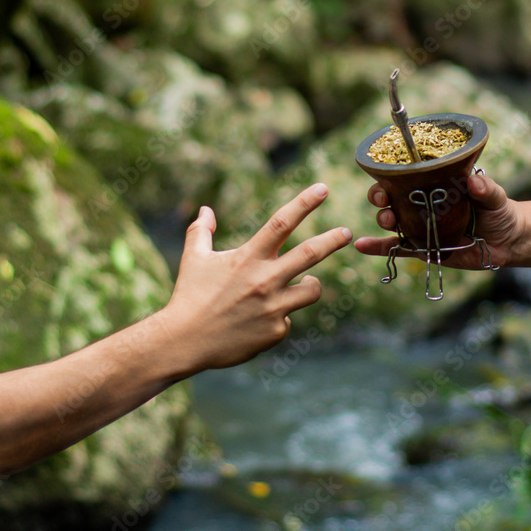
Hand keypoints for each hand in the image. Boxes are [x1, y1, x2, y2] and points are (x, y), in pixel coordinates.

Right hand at [159, 183, 351, 371]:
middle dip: (333, 240)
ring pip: (312, 289)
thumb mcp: (193, 258)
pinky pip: (289, 318)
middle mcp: (264, 280)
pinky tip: (259, 322)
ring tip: (307, 283)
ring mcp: (273, 307)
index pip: (281, 223)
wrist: (183, 342)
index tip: (323, 188)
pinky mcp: (275, 331)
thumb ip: (201, 231)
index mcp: (248, 258)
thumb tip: (206, 209)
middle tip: (347, 232)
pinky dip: (280, 316)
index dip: (304, 203)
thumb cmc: (188, 296)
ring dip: (312, 284)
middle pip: (310, 254)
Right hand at [354, 174, 523, 269]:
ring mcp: (420, 226)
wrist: (508, 241)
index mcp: (434, 186)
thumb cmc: (499, 211)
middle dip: (380, 197)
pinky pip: (397, 248)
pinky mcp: (422, 248)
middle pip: (391, 197)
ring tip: (388, 221)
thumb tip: (474, 181)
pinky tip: (361, 246)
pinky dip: (378, 248)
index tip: (387, 174)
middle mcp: (421, 204)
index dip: (390, 174)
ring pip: (392, 221)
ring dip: (383, 219)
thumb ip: (486, 188)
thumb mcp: (495, 196)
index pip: (405, 176)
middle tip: (383, 200)